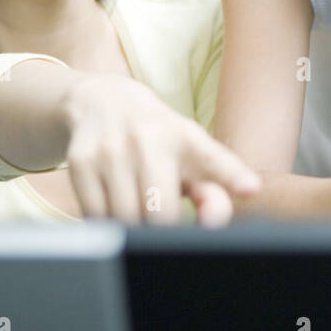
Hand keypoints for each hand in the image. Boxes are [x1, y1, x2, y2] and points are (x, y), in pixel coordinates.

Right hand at [59, 73, 260, 225]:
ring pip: (124, 219)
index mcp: (188, 138)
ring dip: (131, 226)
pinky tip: (112, 203)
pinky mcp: (80, 161)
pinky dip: (105, 222)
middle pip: (160, 213)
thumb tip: (213, 220)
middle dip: (162, 226)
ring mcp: (112, 149)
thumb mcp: (191, 157)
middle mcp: (150, 138)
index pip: (213, 159)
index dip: (233, 175)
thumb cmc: (159, 141)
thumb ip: (213, 188)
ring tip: (136, 207)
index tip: (250, 188)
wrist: (104, 103)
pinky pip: (94, 216)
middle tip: (160, 217)